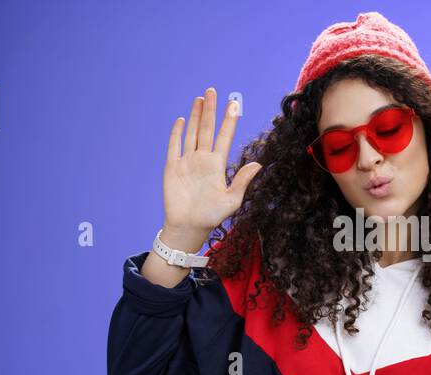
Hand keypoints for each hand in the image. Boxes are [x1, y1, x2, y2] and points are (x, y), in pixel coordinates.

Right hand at [162, 86, 262, 234]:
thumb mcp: (232, 201)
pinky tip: (182, 120)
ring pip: (192, 133)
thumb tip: (258, 164)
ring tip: (200, 98)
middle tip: (213, 90)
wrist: (188, 228)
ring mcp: (187, 162)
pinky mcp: (172, 168)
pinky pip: (174, 147)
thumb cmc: (211, 216)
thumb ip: (242, 181)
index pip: (224, 137)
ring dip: (196, 116)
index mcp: (217, 165)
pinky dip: (177, 133)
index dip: (229, 120)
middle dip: (210, 110)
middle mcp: (203, 159)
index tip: (234, 104)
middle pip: (207, 129)